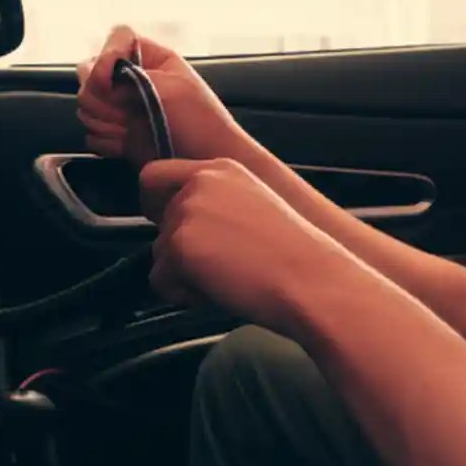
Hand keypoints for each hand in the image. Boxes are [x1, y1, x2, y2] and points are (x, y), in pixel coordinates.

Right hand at [76, 25, 256, 169]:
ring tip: (132, 132)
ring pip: (86, 106)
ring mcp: (122, 106)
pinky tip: (126, 147)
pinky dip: (105, 142)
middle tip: (129, 116)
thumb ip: (132, 75)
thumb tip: (98, 80)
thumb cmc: (201, 123)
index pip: (115, 39)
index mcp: (150, 58)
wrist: (206, 162)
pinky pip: (91, 133)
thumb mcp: (171, 88)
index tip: (108, 82)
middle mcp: (131, 78)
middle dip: (104, 100)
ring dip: (105, 123)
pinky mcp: (117, 133)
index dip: (105, 58)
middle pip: (89, 75)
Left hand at [141, 158, 375, 337]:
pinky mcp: (180, 246)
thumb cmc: (294, 257)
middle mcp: (199, 183)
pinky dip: (184, 295)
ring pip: (160, 255)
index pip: (155, 174)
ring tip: (231, 276)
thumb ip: (216, 207)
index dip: (155, 202)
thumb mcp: (253, 209)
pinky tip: (220, 290)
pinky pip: (160, 281)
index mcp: (221, 169)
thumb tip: (182, 228)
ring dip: (186, 275)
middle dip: (183, 252)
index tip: (166, 224)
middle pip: (160, 224)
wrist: (310, 280)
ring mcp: (187, 212)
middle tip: (225, 266)